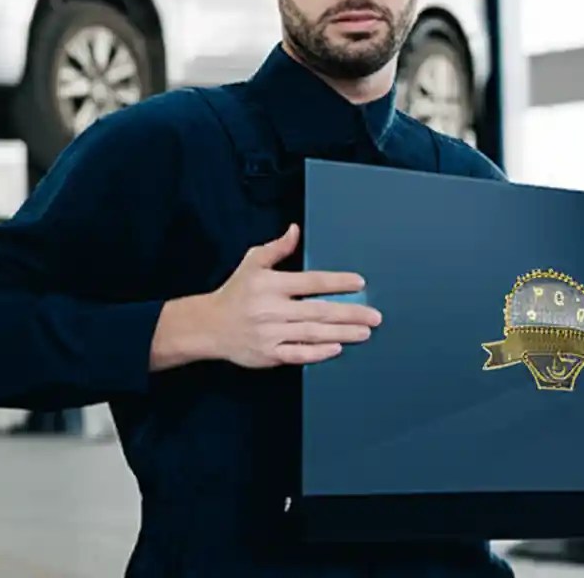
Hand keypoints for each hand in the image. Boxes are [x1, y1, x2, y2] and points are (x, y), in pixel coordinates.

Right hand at [203, 223, 381, 367]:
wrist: (210, 326)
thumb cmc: (235, 293)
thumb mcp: (252, 264)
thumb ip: (277, 248)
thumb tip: (295, 230)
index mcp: (270, 285)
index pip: (311, 282)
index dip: (337, 282)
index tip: (359, 282)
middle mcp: (271, 309)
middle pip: (318, 311)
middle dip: (350, 313)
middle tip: (374, 315)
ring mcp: (270, 333)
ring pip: (312, 334)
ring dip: (342, 333)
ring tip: (364, 332)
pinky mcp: (269, 354)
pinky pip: (298, 354)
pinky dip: (318, 353)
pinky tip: (336, 349)